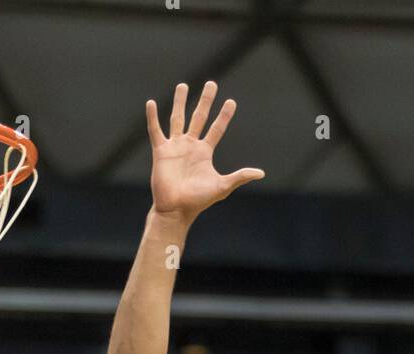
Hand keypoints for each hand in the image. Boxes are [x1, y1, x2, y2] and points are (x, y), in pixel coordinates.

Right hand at [146, 81, 263, 224]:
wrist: (177, 210)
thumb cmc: (199, 201)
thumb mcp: (222, 186)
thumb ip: (240, 176)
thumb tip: (261, 173)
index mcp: (205, 152)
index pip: (217, 129)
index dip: (224, 116)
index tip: (231, 101)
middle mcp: (190, 146)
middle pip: (199, 117)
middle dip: (205, 101)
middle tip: (211, 84)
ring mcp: (175, 147)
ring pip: (177, 118)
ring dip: (180, 102)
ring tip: (183, 85)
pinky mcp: (161, 151)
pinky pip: (155, 131)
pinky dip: (152, 118)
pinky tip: (151, 103)